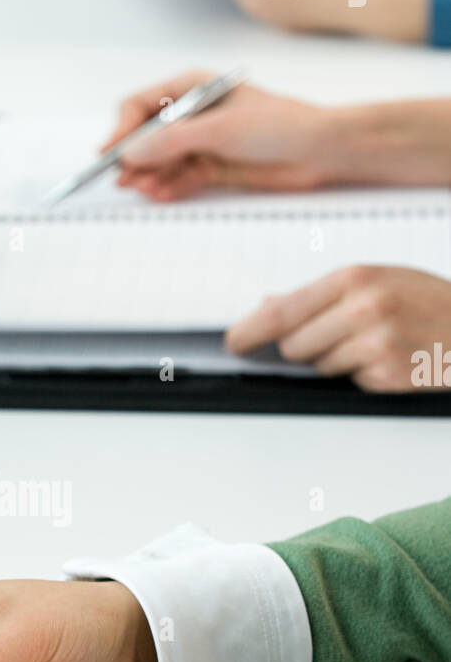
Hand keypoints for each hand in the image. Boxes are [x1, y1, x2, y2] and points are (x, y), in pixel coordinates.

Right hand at [103, 71, 336, 201]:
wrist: (319, 151)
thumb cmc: (279, 125)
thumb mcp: (220, 130)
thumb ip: (172, 141)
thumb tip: (131, 153)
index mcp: (192, 88)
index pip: (141, 106)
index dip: (122, 130)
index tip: (110, 154)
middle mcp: (192, 114)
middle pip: (147, 137)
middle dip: (134, 158)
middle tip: (123, 181)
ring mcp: (201, 142)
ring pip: (161, 161)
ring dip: (150, 176)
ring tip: (145, 190)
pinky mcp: (212, 166)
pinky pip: (179, 178)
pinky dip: (168, 187)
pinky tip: (161, 195)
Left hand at [227, 265, 450, 391]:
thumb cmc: (428, 302)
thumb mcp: (379, 280)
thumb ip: (322, 294)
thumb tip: (267, 306)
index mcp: (354, 277)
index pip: (281, 312)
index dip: (249, 331)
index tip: (233, 343)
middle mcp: (363, 308)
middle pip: (293, 346)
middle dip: (306, 347)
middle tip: (340, 336)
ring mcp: (376, 344)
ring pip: (318, 368)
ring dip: (335, 363)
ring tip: (374, 344)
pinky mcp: (387, 377)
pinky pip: (348, 383)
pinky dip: (361, 377)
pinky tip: (389, 359)